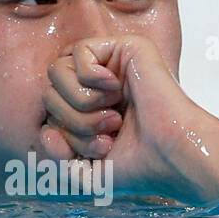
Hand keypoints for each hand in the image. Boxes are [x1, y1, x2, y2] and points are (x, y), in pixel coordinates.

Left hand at [41, 34, 218, 201]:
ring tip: (112, 116)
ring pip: (57, 70)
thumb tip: (45, 131)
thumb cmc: (137, 165)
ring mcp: (112, 63)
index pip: (49, 108)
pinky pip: (79, 52)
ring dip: (80, 102)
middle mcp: (99, 83)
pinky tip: (117, 91)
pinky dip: (90, 79)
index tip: (100, 148)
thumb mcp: (86, 171)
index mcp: (90, 107)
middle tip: (108, 132)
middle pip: (49, 89)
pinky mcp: (125, 46)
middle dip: (72, 119)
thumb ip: (57, 156)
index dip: (63, 131)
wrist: (173, 156)